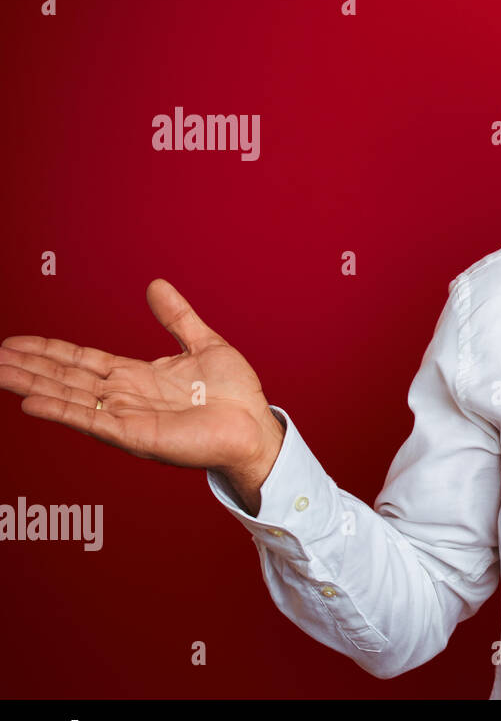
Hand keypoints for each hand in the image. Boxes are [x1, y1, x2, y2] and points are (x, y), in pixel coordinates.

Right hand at [0, 278, 283, 510]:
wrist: (256, 425)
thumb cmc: (235, 394)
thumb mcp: (204, 344)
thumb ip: (177, 317)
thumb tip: (156, 285)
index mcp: (136, 376)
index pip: (82, 360)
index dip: (49, 351)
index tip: (15, 342)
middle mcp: (125, 397)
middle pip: (66, 378)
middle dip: (29, 366)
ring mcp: (127, 417)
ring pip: (70, 397)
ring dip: (33, 385)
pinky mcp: (137, 436)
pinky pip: (91, 421)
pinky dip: (61, 411)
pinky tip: (31, 402)